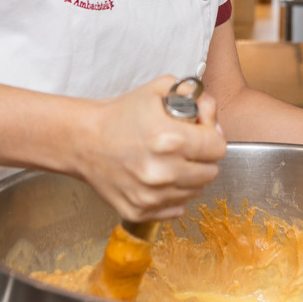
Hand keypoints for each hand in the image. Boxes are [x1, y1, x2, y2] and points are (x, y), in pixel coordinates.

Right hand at [75, 75, 225, 221]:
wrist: (83, 141)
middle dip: (203, 158)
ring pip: (196, 192)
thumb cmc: (119, 115)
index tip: (200, 133)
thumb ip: (194, 98)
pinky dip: (173, 195)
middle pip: (211, 172)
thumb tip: (212, 117)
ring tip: (170, 162)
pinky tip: (159, 178)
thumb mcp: (158, 91)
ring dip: (189, 177)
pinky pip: (176, 208)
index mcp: (171, 139)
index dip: (212, 136)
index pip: (218, 148)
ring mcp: (151, 195)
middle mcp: (163, 171)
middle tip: (186, 148)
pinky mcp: (140, 210)